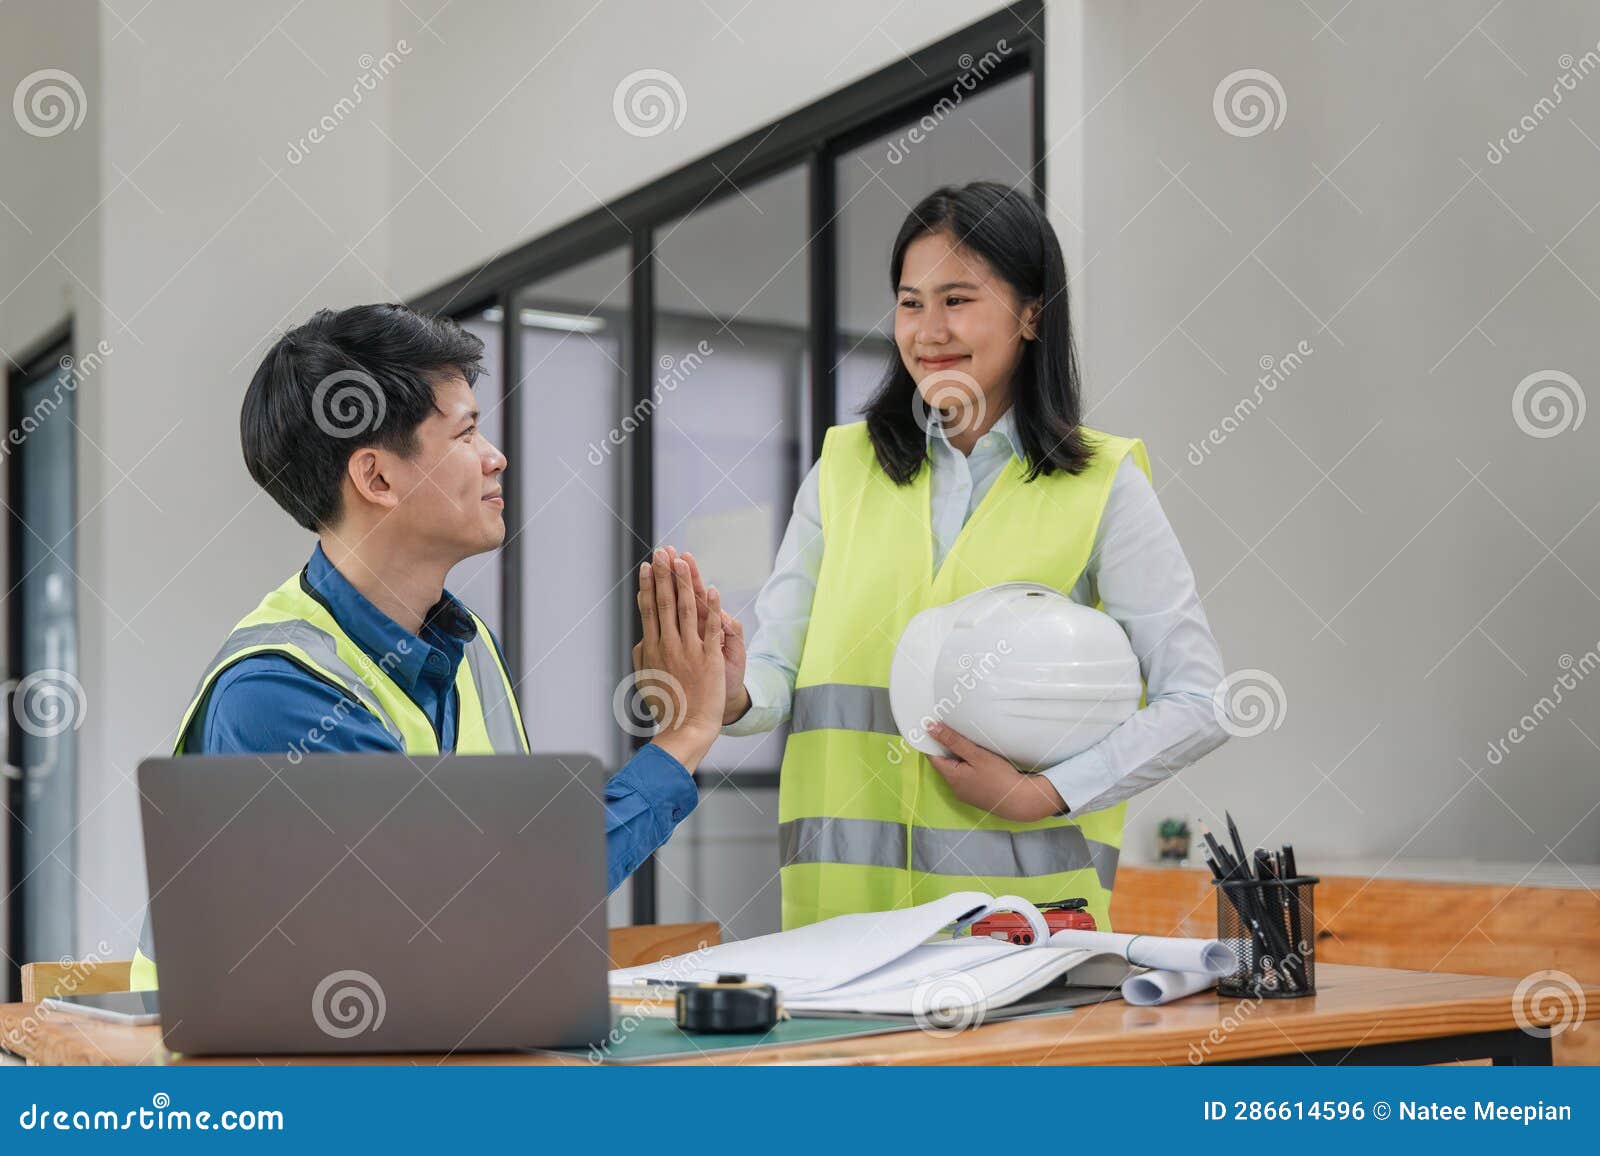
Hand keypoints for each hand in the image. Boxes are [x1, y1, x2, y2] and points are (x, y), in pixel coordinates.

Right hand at [634, 548, 725, 773]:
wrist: (687, 728)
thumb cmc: (666, 706)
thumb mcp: (645, 679)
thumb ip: (642, 656)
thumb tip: (641, 639)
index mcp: (652, 649)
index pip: (649, 610)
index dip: (649, 586)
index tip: (648, 567)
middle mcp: (668, 646)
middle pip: (665, 603)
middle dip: (664, 574)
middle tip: (662, 551)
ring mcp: (689, 651)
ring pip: (686, 609)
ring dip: (684, 582)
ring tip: (683, 560)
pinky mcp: (709, 659)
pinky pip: (712, 628)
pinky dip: (712, 607)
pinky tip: (712, 589)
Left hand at [926, 721, 1066, 821]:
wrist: (1021, 801)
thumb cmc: (999, 778)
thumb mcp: (976, 755)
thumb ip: (953, 741)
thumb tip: (931, 728)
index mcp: (952, 777)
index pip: (933, 757)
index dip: (933, 742)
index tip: (935, 728)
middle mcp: (955, 788)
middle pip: (945, 763)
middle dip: (948, 748)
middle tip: (955, 731)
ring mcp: (966, 793)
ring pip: (957, 770)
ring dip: (960, 757)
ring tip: (970, 744)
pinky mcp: (976, 795)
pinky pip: (967, 777)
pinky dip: (969, 766)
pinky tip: (980, 760)